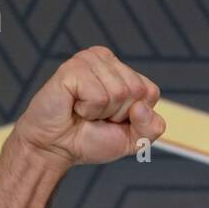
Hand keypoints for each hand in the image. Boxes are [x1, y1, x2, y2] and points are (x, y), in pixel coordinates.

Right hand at [11, 45, 164, 166]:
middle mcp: (106, 59)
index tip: (114, 119)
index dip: (136, 115)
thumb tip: (142, 107)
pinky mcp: (72, 68)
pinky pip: (99, 96)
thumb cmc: (91, 139)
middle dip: (119, 114)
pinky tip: (74, 106)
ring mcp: (88, 61)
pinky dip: (88, 110)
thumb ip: (151, 128)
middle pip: (137, 90)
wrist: (56, 147)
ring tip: (84, 111)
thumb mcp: (133, 140)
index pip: (150, 92)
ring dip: (102, 112)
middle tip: (97, 116)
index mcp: (123, 71)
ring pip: (119, 92)